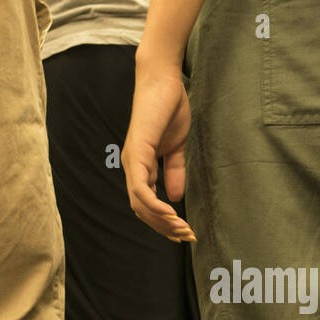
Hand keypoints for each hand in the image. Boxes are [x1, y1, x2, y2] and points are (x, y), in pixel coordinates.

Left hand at [123, 54, 195, 242]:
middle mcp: (132, 167)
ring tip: (182, 229)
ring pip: (140, 204)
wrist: (163, 82)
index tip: (185, 231)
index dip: (164, 222)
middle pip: (142, 210)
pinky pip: (142, 187)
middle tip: (187, 236)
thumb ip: (174, 171)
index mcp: (141, 167)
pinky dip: (154, 204)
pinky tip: (171, 213)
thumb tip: (176, 197)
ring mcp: (132, 161)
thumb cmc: (169, 109)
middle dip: (164, 228)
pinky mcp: (137, 153)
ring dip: (161, 221)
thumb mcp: (176, 147)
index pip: (147, 204)